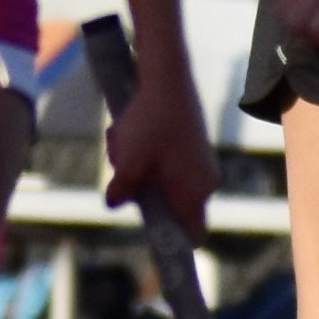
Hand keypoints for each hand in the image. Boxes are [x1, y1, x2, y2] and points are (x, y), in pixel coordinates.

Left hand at [102, 66, 213, 235]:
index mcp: (195, 192)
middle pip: (168, 204)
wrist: (166, 76)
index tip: (153, 239)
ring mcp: (199, 161)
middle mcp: (204, 180)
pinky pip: (163, 159)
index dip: (174, 241)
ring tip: (122, 140)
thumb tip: (114, 203)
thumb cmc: (150, 123)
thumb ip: (122, 189)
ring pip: (160, 178)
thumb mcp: (128, 160)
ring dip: (136, 166)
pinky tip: (128, 129)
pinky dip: (144, 151)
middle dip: (140, 190)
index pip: (193, 234)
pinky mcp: (191, 144)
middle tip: (122, 166)